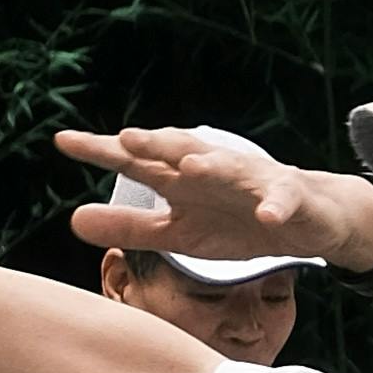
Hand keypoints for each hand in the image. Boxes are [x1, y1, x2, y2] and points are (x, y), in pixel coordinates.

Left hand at [61, 121, 372, 276]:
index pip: (138, 162)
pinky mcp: (289, 198)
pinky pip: (281, 200)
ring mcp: (253, 181)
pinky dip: (274, 206)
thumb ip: (130, 227)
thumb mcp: (179, 233)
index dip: (103, 151)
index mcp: (182, 180)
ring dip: (212, 165)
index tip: (63, 142)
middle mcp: (213, 171)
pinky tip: (265, 215)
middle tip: (126, 139)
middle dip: (156, 144)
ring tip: (190, 166)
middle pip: (180, 151)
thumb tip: (73, 220)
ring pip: (231, 168)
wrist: (309, 219)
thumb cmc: (237, 222)